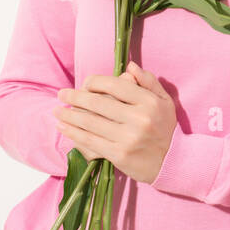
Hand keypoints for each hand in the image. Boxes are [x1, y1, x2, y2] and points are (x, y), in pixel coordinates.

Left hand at [52, 60, 177, 184]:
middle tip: (61, 94)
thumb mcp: (164, 101)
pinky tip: (63, 127)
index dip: (94, 82)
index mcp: (148, 102)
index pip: (115, 85)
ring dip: (69, 115)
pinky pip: (90, 141)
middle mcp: (139, 119)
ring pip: (90, 122)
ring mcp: (128, 138)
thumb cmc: (165, 128)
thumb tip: (129, 66)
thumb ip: (148, 81)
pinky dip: (73, 133)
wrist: (173, 162)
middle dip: (75, 97)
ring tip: (56, 111)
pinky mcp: (119, 155)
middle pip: (98, 103)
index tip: (84, 83)